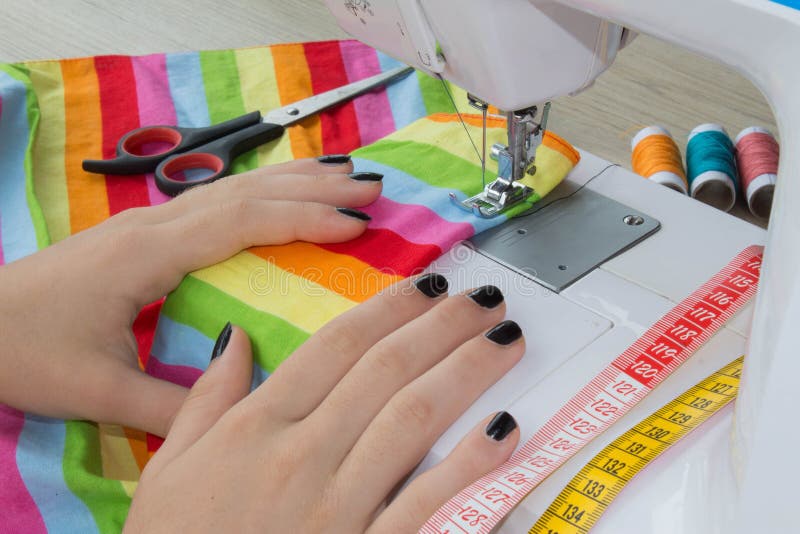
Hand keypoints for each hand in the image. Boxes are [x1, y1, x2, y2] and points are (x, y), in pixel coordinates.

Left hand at [0, 156, 381, 436]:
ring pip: (232, 187)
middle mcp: (155, 226)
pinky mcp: (142, 233)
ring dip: (291, 178)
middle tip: (373, 187)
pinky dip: (260, 190)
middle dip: (314, 185)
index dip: (305, 218)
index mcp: (150, 254)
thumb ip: (173, 408)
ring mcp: (147, 224)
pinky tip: (278, 192)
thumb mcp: (96, 391)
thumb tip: (247, 415)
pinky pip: (215, 199)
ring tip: (343, 174)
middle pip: (248, 191)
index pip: (244, 222)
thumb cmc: (23, 350)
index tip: (359, 224)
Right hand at [125, 277, 523, 532]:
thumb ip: (207, 397)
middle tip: (484, 299)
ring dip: (466, 371)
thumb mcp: (170, 468)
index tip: (428, 285)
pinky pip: (424, 500)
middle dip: (442, 326)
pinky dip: (468, 463)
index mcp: (256, 425)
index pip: (338, 345)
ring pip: (413, 418)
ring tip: (504, 340)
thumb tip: (234, 335)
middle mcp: (302, 453)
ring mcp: (338, 504)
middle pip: (386, 369)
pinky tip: (502, 428)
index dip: (390, 308)